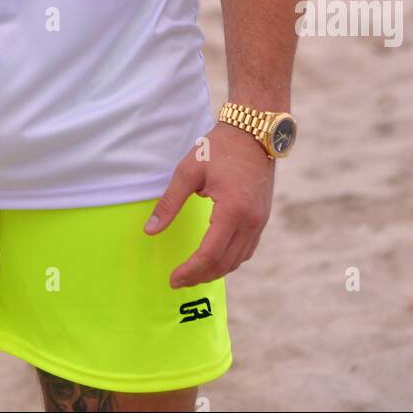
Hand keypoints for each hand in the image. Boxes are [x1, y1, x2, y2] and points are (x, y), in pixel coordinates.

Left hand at [144, 121, 274, 285]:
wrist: (254, 131)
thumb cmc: (219, 148)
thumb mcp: (188, 171)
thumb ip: (169, 203)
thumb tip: (150, 230)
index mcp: (232, 211)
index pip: (209, 254)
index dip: (190, 271)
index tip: (173, 279)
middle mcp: (251, 221)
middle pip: (224, 263)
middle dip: (200, 276)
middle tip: (178, 280)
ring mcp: (260, 221)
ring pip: (238, 260)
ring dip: (215, 271)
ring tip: (193, 273)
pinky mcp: (262, 218)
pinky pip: (247, 249)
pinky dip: (229, 259)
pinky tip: (214, 258)